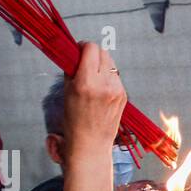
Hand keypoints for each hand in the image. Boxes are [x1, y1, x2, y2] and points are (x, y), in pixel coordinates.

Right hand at [64, 43, 126, 158]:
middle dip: (93, 54)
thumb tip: (75, 53)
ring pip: (111, 63)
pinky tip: (101, 89)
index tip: (78, 51)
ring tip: (93, 77)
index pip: (91, 48)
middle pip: (103, 52)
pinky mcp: (124, 95)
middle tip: (84, 62)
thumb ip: (72, 69)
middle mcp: (104, 85)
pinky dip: (108, 77)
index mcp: (87, 82)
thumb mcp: (67, 91)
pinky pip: (116, 77)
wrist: (91, 143)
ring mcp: (117, 90)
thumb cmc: (75, 120)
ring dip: (101, 65)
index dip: (83, 46)